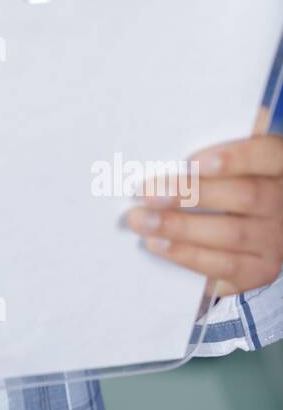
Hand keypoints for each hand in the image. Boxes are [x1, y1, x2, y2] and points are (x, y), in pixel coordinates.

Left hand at [125, 105, 282, 299]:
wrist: (261, 224)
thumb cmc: (234, 177)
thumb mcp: (235, 159)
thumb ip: (214, 148)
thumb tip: (166, 141)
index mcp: (281, 165)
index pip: (267, 155)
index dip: (233, 157)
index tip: (191, 160)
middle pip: (244, 196)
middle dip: (190, 193)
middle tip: (145, 191)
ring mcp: (275, 238)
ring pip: (230, 234)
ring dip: (179, 227)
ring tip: (140, 219)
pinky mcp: (261, 269)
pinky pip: (225, 265)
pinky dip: (187, 255)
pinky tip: (157, 243)